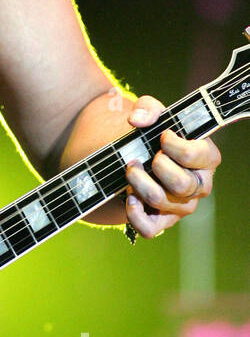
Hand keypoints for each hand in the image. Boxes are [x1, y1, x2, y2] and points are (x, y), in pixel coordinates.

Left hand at [123, 96, 221, 238]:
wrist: (136, 157)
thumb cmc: (152, 136)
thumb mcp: (152, 114)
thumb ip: (148, 108)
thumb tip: (137, 120)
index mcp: (206, 158)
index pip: (198, 156)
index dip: (175, 146)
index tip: (161, 137)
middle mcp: (199, 185)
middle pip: (182, 184)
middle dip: (157, 167)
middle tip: (142, 157)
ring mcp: (182, 206)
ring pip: (162, 201)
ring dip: (138, 183)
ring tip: (129, 170)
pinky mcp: (163, 221)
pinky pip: (151, 228)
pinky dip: (135, 214)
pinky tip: (128, 197)